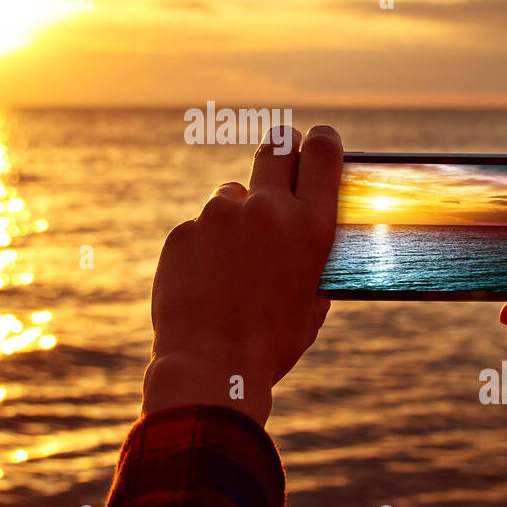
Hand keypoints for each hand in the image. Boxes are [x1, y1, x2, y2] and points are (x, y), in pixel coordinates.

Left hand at [143, 125, 342, 425]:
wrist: (210, 368)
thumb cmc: (270, 345)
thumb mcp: (312, 306)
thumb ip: (312, 265)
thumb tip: (307, 247)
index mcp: (311, 228)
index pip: (322, 153)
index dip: (322, 140)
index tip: (319, 139)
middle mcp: (268, 210)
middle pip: (275, 148)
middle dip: (280, 148)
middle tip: (279, 156)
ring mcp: (220, 217)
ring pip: (231, 196)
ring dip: (235, 217)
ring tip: (231, 267)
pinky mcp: (183, 231)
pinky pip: (199, 227)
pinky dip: (204, 247)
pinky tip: (204, 284)